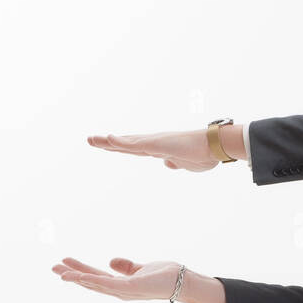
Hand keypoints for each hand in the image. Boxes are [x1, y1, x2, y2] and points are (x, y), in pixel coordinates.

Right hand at [52, 257, 182, 300]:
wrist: (183, 282)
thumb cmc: (166, 277)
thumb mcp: (140, 269)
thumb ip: (126, 267)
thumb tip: (110, 261)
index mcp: (121, 285)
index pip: (96, 277)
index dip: (80, 270)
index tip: (65, 262)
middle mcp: (120, 291)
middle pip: (91, 282)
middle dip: (72, 275)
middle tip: (53, 267)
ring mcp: (125, 291)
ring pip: (96, 284)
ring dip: (78, 278)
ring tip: (60, 272)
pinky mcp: (132, 288)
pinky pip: (109, 284)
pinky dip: (95, 281)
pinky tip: (82, 276)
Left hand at [87, 131, 217, 170]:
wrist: (212, 148)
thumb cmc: (203, 155)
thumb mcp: (185, 164)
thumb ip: (175, 163)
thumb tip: (167, 163)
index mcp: (159, 149)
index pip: (134, 149)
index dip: (119, 147)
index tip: (106, 145)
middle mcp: (153, 144)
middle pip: (125, 143)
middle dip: (107, 143)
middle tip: (90, 139)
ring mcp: (153, 143)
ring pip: (125, 142)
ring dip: (107, 141)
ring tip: (91, 139)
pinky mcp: (155, 144)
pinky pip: (134, 144)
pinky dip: (120, 142)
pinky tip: (108, 138)